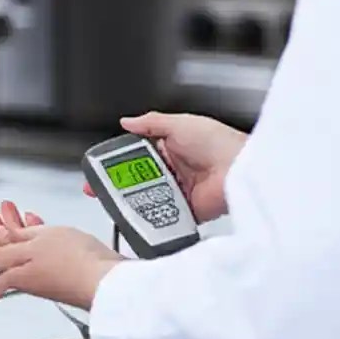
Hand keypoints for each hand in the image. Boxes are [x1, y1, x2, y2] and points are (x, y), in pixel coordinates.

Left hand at [0, 198, 121, 309]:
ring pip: (15, 248)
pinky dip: (32, 233)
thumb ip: (11, 237)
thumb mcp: (37, 240)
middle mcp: (23, 274)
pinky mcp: (57, 269)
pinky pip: (36, 250)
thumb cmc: (77, 265)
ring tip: (6, 208)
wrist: (108, 282)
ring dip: (8, 225)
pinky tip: (34, 222)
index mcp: (12, 268)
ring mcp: (39, 272)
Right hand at [85, 112, 246, 221]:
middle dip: (118, 185)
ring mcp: (180, 190)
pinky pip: (166, 215)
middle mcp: (175, 169)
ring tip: (114, 202)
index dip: (119, 162)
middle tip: (99, 189)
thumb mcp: (180, 123)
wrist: (241, 169)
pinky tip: (139, 215)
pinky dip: (153, 216)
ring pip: (148, 197)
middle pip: (139, 178)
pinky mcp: (188, 210)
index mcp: (172, 146)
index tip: (101, 168)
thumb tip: (128, 121)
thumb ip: (151, 123)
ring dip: (132, 200)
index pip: (138, 155)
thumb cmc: (219, 141)